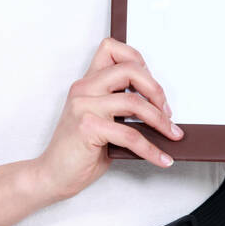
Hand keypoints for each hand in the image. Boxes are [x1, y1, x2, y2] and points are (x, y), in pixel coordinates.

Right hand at [35, 37, 184, 201]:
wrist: (53, 176)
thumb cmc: (77, 151)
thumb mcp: (100, 121)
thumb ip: (120, 107)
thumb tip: (159, 109)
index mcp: (87, 83)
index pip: (112, 49)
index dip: (138, 60)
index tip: (150, 86)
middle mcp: (84, 89)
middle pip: (130, 69)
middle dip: (156, 89)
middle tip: (166, 111)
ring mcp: (84, 106)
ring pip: (134, 102)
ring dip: (160, 120)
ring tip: (171, 134)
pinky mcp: (88, 127)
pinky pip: (131, 134)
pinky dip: (151, 149)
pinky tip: (161, 158)